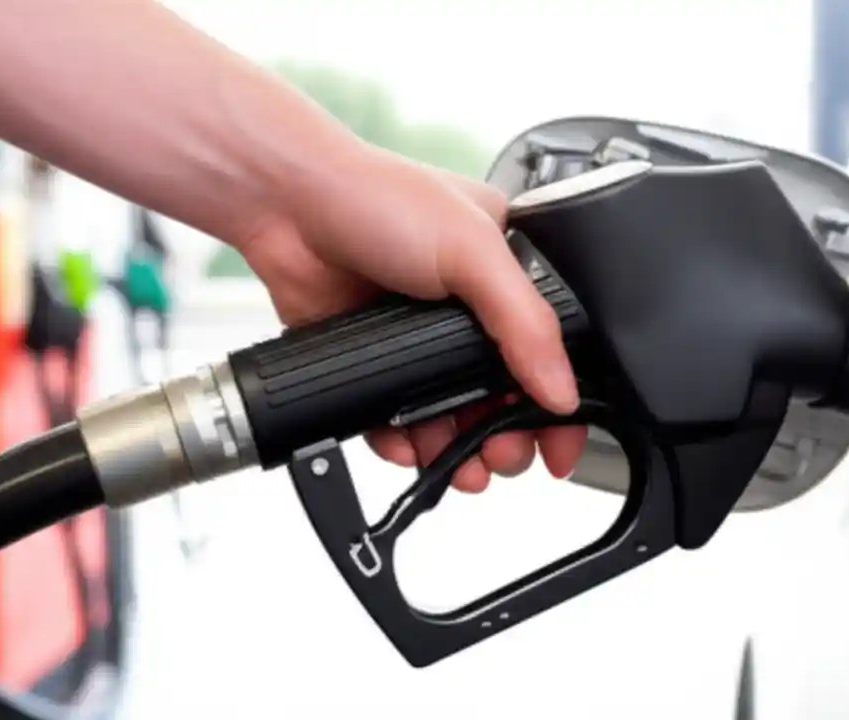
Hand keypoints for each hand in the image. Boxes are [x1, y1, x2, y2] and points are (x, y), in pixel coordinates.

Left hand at [235, 145, 587, 490]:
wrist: (285, 207)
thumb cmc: (375, 198)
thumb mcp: (473, 250)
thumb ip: (526, 323)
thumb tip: (563, 390)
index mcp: (508, 272)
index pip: (553, 350)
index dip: (563, 401)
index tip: (560, 445)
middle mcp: (469, 310)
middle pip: (506, 397)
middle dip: (507, 438)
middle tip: (500, 457)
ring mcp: (421, 339)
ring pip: (455, 418)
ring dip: (460, 452)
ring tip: (460, 469)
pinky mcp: (377, 362)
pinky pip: (400, 421)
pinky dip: (407, 444)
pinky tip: (409, 448)